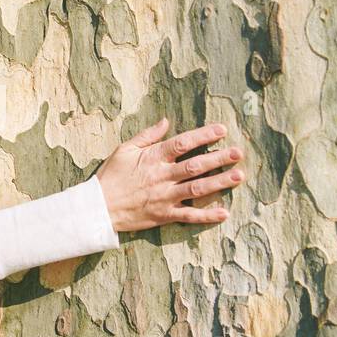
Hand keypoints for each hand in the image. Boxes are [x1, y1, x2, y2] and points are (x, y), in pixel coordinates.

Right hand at [95, 119, 245, 232]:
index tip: (222, 130)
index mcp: (153, 158)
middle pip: (196, 165)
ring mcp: (165, 197)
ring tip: (239, 176)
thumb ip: (147, 135)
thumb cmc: (111, 176)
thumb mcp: (124, 149)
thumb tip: (166, 121)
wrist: (98, 207)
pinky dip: (206, 215)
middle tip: (239, 153)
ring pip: (197, 189)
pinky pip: (189, 216)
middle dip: (219, 158)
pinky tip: (223, 213)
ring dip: (219, 182)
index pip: (183, 143)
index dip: (204, 135)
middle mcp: (162, 176)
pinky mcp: (164, 215)